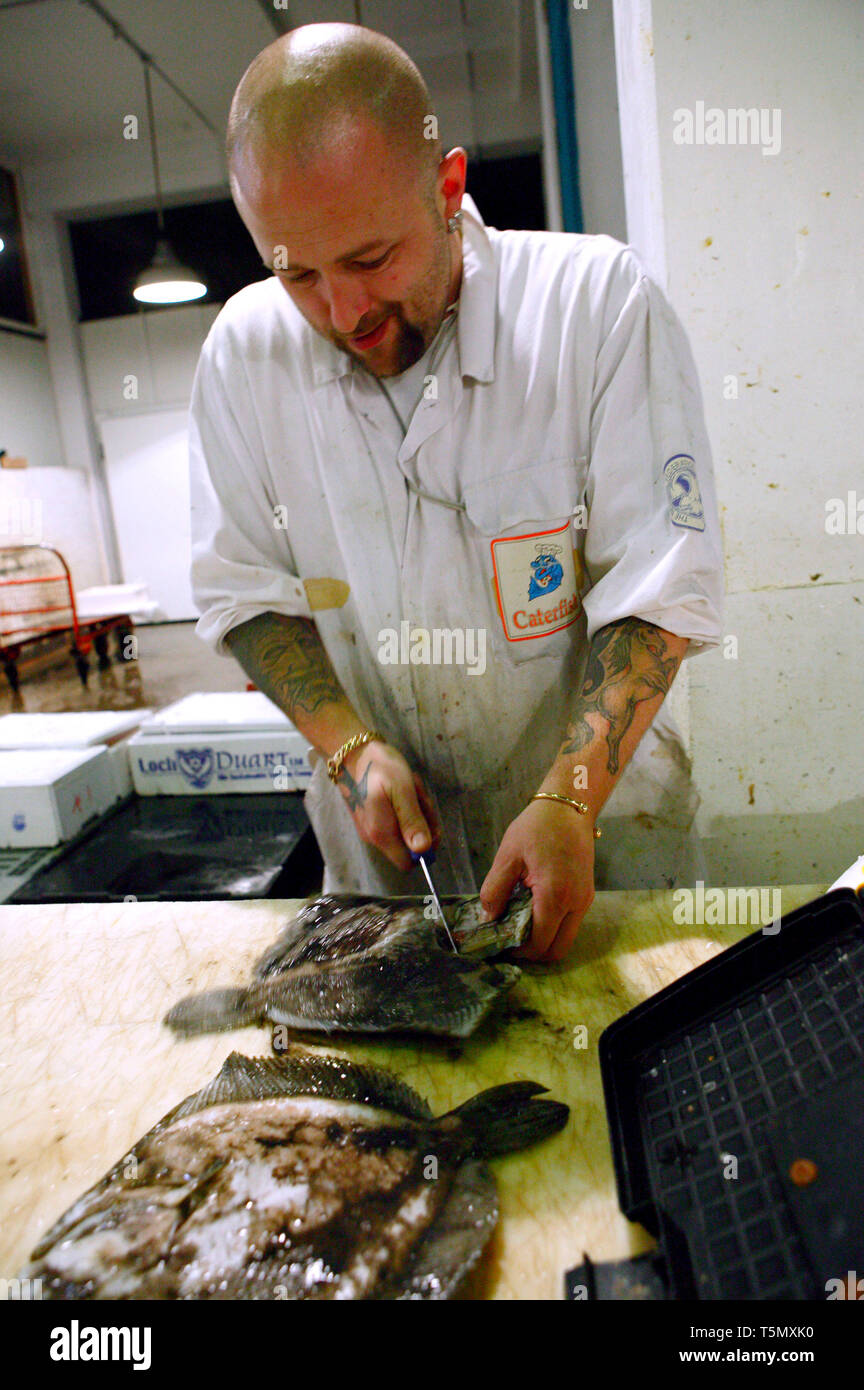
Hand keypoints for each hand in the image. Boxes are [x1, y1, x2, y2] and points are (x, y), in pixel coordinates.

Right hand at [337, 741, 440, 871]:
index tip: (428, 822)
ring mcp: (371, 829)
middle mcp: (374, 837)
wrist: (353, 751)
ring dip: (414, 811)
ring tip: (408, 787)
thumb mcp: (402, 790)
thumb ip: (412, 820)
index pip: (408, 863)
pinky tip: (400, 788)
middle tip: (417, 796)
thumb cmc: (379, 767)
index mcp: (382, 833)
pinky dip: (404, 807)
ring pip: (404, 830)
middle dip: (421, 821)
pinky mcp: (371, 819)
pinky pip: (395, 821)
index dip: (425, 848)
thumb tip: (423, 850)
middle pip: (409, 845)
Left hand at [480, 800, 595, 961]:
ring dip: (544, 940)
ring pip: (566, 939)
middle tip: (510, 940)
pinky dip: (553, 927)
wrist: (568, 807)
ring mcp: (585, 900)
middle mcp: (576, 903)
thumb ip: (495, 890)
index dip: (518, 952)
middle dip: (533, 953)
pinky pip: (571, 924)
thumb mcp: (507, 856)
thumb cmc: (536, 827)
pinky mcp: (587, 895)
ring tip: (520, 924)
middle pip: (557, 950)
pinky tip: (533, 910)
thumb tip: (489, 919)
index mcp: (554, 895)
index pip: (539, 943)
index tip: (500, 944)